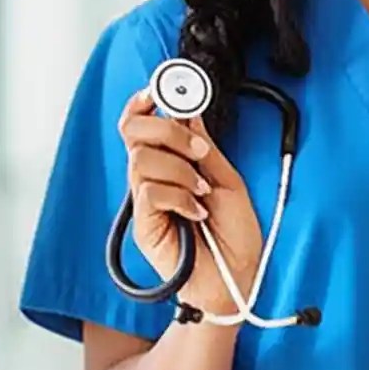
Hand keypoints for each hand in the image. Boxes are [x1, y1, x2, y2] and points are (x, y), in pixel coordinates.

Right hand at [118, 88, 261, 315]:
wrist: (236, 280)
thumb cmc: (234, 238)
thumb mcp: (228, 182)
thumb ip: (204, 149)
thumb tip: (188, 113)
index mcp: (170, 165)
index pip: (141, 125)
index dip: (144, 103)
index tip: (158, 90)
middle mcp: (152, 180)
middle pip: (131, 133)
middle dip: (165, 131)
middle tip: (196, 150)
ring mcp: (145, 203)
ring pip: (142, 161)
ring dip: (180, 170)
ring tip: (202, 192)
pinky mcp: (143, 226)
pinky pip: (150, 193)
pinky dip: (179, 197)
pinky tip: (197, 213)